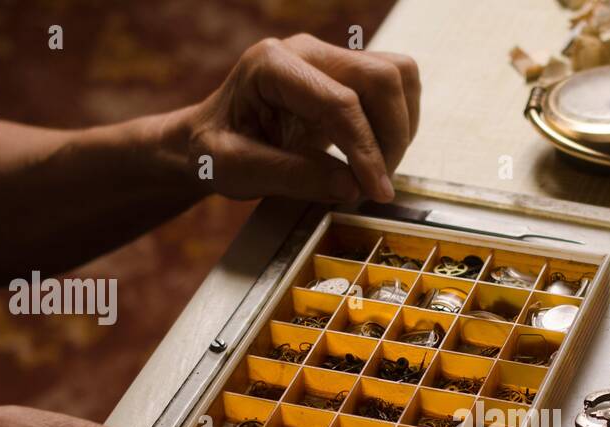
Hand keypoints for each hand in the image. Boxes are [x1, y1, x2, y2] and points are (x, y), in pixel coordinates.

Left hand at [174, 34, 419, 203]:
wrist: (209, 139)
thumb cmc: (215, 151)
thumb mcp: (238, 171)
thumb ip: (293, 177)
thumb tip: (352, 186)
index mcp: (271, 65)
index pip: (340, 102)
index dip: (366, 150)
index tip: (376, 191)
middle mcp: (306, 51)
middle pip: (380, 77)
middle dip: (391, 136)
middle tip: (378, 183)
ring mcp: (329, 57)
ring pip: (396, 75)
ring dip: (400, 126)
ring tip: (378, 167)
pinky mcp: (346, 74)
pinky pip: (394, 85)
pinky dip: (399, 121)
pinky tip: (378, 152)